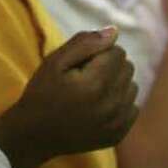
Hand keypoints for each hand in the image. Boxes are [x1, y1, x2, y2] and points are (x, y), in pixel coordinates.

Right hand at [0, 28, 138, 167]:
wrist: (34, 135)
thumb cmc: (42, 93)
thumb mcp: (55, 61)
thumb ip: (85, 43)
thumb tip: (114, 32)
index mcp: (96, 84)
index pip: (118, 51)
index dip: (99, 52)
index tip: (81, 65)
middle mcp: (111, 105)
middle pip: (128, 68)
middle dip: (110, 66)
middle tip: (85, 78)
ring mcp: (117, 123)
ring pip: (132, 87)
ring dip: (116, 85)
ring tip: (92, 92)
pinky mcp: (118, 134)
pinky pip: (132, 108)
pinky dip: (119, 104)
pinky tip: (99, 107)